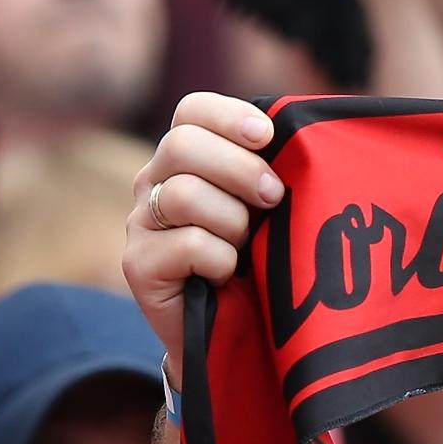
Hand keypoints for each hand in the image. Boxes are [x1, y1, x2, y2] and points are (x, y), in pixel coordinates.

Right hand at [122, 93, 284, 353]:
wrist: (234, 332)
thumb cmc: (259, 260)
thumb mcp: (269, 208)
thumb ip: (273, 171)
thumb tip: (305, 138)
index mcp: (186, 158)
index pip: (191, 111)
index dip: (229, 116)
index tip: (268, 136)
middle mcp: (153, 182)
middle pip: (182, 145)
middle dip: (239, 168)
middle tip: (274, 197)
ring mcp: (140, 223)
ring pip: (184, 195)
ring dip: (233, 221)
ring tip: (247, 246)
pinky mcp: (137, 264)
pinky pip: (188, 244)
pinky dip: (220, 259)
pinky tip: (226, 274)